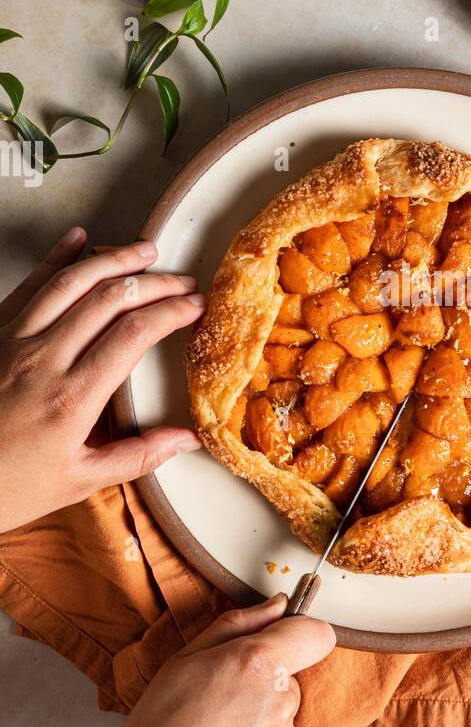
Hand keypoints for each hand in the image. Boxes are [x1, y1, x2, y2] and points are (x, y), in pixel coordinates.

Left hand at [0, 226, 204, 533]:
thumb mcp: (76, 482)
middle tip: (182, 281)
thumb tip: (186, 439)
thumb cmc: (6, 488)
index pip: (135, 333)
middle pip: (109, 298)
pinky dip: (55, 258)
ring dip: (113, 260)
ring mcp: (11, 341)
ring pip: (70, 282)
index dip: (172, 311)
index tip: (196, 306)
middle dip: (154, 282)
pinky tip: (78, 238)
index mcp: (71, 398)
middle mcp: (42, 359)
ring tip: (145, 251)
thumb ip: (135, 456)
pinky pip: (29, 286)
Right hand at [21, 595, 335, 726]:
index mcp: (255, 666)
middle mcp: (281, 705)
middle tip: (213, 722)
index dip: (300, 638)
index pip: (315, 634)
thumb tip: (278, 605)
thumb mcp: (177, 667)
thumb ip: (236, 627)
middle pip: (290, 686)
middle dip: (261, 696)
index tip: (285, 649)